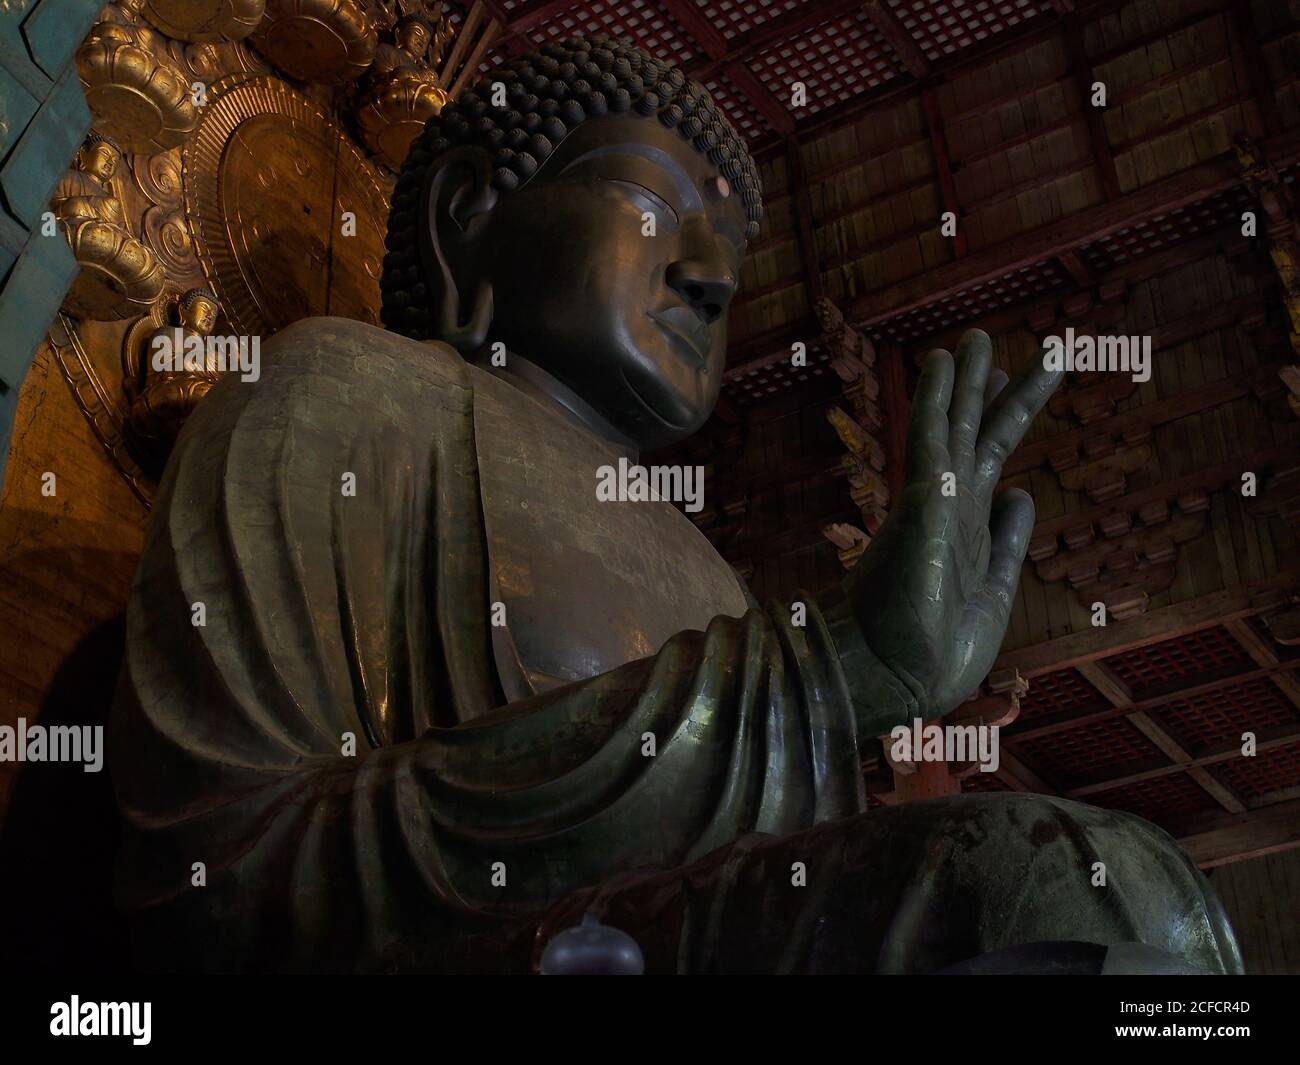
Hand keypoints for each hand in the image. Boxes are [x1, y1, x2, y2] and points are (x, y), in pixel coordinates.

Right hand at [828, 329, 1062, 732]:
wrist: (893, 677)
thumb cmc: (936, 652)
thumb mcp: (995, 591)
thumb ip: (1008, 541)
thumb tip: (1023, 494)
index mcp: (967, 531)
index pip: (989, 463)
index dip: (1001, 420)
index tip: (1009, 385)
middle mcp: (950, 508)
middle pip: (975, 434)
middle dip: (988, 388)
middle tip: (989, 340)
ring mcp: (935, 502)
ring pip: (955, 426)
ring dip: (966, 380)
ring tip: (976, 336)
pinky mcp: (924, 501)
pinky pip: (932, 437)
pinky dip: (937, 397)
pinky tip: (943, 360)